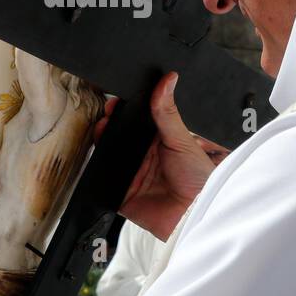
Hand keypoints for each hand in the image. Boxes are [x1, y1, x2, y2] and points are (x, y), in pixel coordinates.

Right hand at [96, 73, 213, 240]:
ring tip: (101, 128)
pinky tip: (98, 153)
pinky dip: (98, 165)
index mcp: (160, 141)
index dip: (129, 109)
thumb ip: (168, 112)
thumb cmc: (197, 179)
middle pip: (121, 134)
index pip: (140, 120)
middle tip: (107, 112)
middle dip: (111, 122)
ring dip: (102, 140)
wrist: (189, 214)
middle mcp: (144, 155)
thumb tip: (167, 81)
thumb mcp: (182, 139)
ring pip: (109, 152)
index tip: (119, 98)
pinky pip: (102, 175)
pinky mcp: (119, 190)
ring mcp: (131, 172)